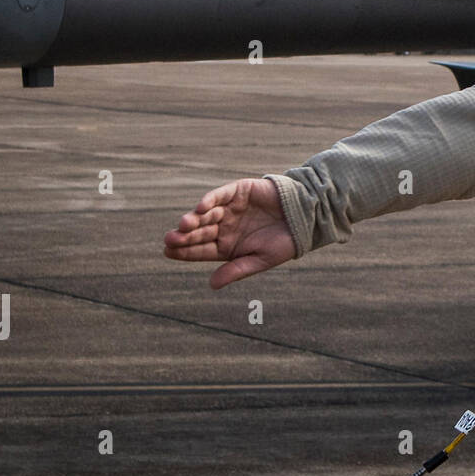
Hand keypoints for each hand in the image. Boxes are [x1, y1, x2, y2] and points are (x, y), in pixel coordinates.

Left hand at [164, 178, 296, 289]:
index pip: (199, 250)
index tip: (168, 252)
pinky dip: (210, 199)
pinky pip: (220, 195)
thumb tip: (211, 284)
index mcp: (226, 246)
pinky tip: (201, 207)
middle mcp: (224, 227)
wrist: (306, 217)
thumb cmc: (284, 242)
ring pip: (206, 214)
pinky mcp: (238, 191)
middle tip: (170, 239)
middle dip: (184, 236)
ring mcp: (230, 208)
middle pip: (199, 232)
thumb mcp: (260, 260)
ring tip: (183, 225)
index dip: (184, 251)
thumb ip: (236, 270)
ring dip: (194, 218)